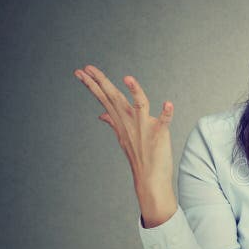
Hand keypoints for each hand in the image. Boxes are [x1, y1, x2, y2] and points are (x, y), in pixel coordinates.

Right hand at [74, 64, 176, 223]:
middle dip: (101, 82)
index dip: (93, 85)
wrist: (150, 180)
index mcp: (122, 121)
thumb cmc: (140, 156)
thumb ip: (113, 122)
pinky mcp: (159, 136)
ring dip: (135, 92)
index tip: (79, 71)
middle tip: (86, 68)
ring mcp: (145, 129)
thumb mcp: (123, 137)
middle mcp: (130, 123)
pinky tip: (169, 103)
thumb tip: (102, 115)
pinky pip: (163, 122)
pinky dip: (166, 114)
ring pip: (139, 106)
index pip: (105, 99)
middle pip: (114, 99)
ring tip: (128, 78)